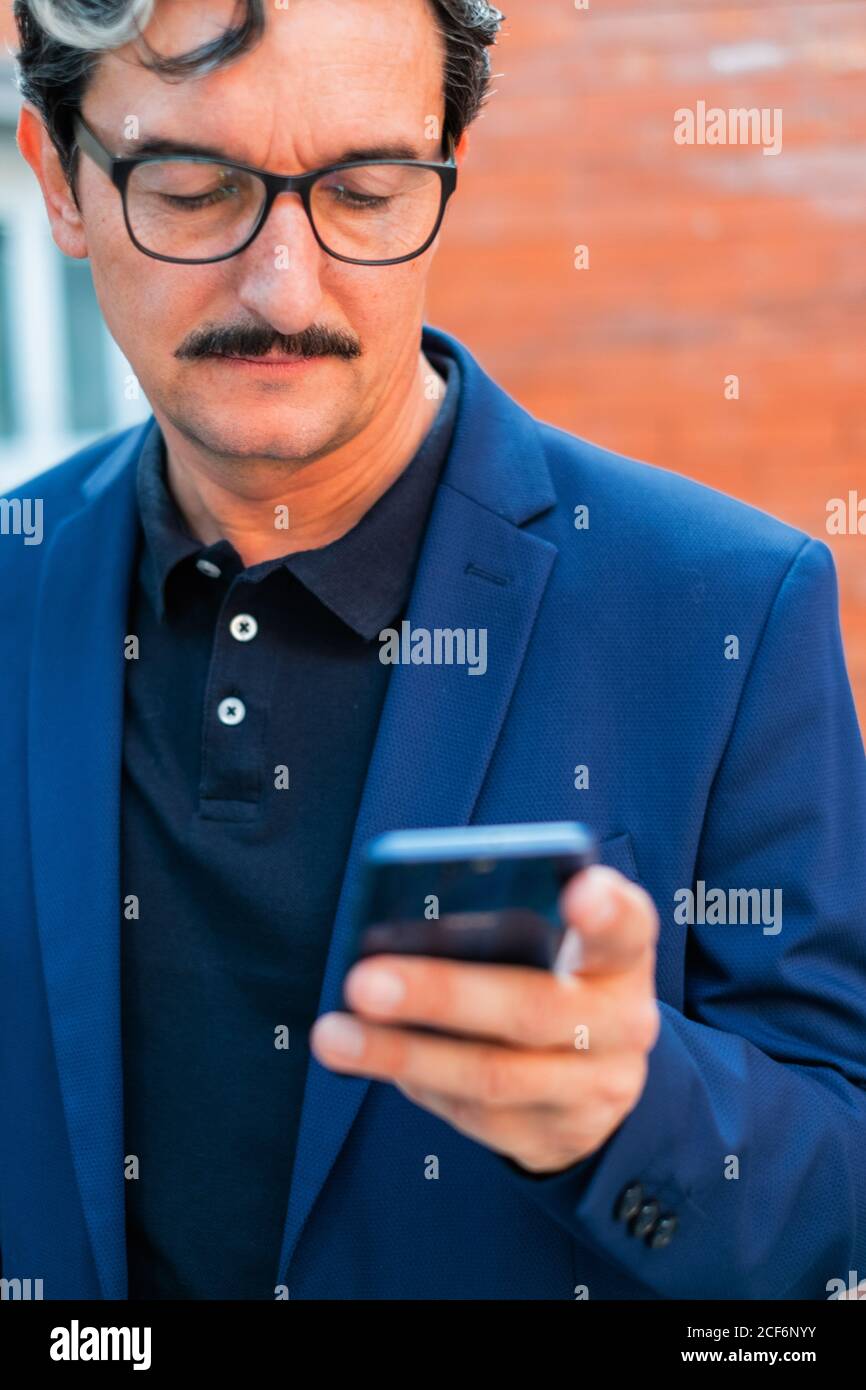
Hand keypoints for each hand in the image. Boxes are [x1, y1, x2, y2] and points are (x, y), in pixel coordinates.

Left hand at [310, 865, 660, 1174]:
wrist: (597, 1076)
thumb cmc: (556, 977)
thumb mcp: (556, 942)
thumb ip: (508, 922)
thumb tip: (405, 927)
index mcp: (622, 955)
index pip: (626, 925)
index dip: (605, 909)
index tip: (577, 891)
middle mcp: (622, 1023)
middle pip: (534, 1010)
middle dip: (442, 995)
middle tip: (364, 980)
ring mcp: (594, 1089)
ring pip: (492, 1076)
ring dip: (403, 1055)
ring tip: (334, 1034)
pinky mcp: (554, 1136)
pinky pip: (472, 1114)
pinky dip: (415, 1081)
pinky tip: (368, 1058)